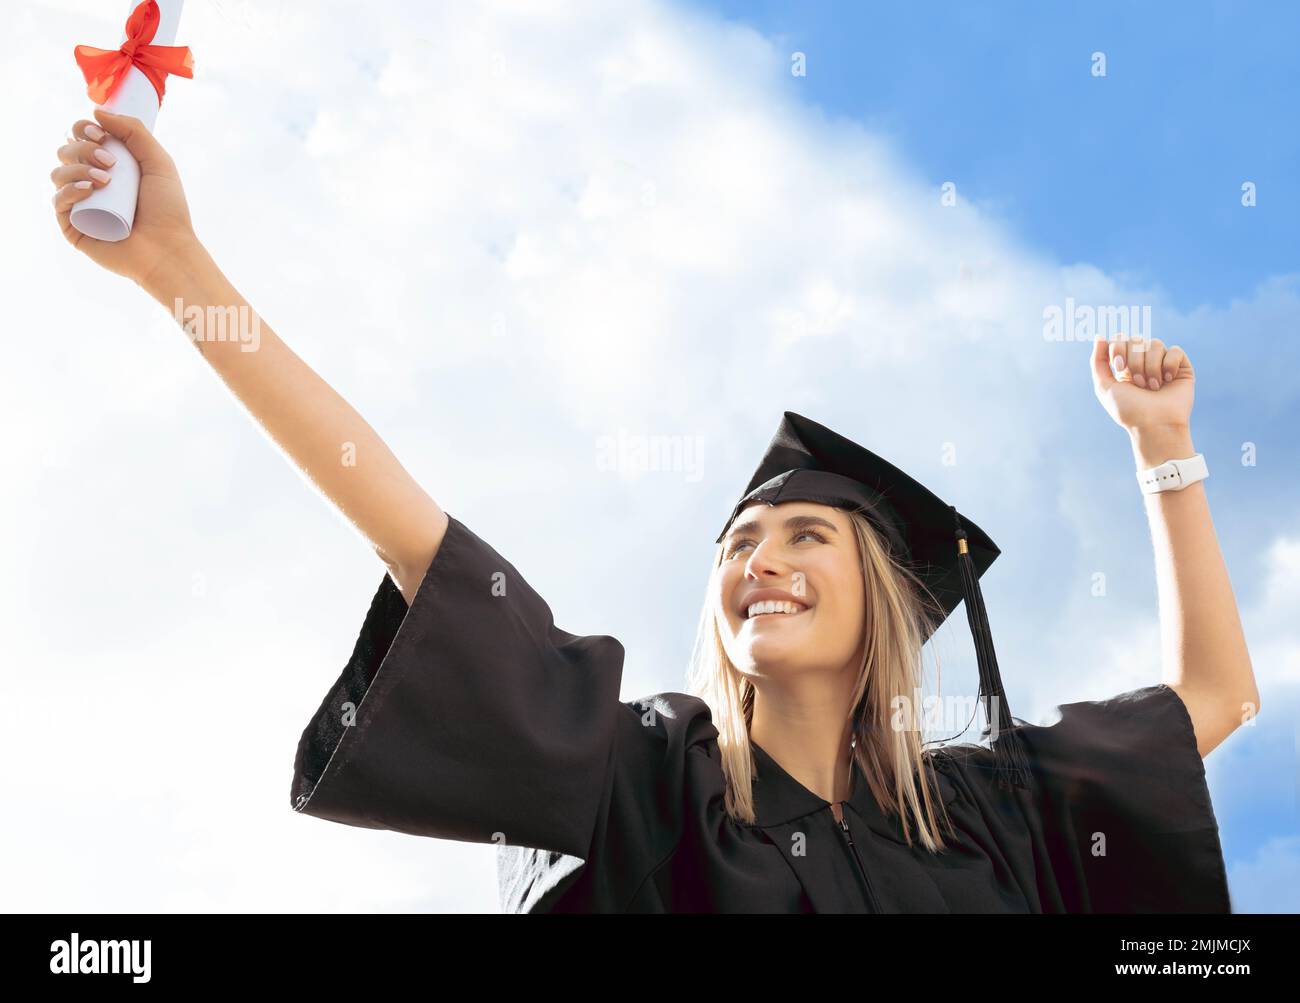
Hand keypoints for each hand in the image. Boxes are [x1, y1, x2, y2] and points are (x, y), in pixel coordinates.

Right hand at [51, 107, 199, 290]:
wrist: (168, 249)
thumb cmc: (168, 209)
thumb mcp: (158, 161)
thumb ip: (134, 130)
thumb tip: (97, 112)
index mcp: (107, 166)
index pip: (80, 137)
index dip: (83, 130)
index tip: (101, 134)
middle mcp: (90, 183)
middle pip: (67, 151)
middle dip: (83, 149)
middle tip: (110, 162)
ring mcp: (80, 205)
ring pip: (58, 174)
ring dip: (77, 168)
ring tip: (105, 180)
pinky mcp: (74, 228)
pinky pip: (58, 201)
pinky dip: (68, 190)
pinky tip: (87, 189)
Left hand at [1089, 334, 1194, 432]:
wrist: (1154, 424)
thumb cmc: (1128, 410)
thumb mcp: (1104, 387)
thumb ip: (1098, 362)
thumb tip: (1099, 337)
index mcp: (1125, 364)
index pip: (1120, 338)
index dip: (1118, 348)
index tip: (1119, 367)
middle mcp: (1144, 361)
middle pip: (1136, 340)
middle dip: (1134, 362)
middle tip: (1138, 383)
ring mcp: (1162, 362)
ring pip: (1155, 344)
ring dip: (1151, 367)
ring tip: (1152, 387)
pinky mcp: (1181, 366)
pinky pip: (1175, 350)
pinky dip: (1168, 366)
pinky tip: (1167, 381)